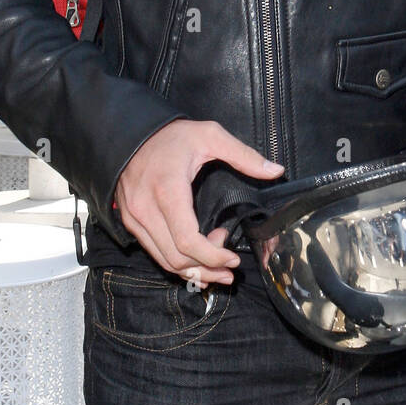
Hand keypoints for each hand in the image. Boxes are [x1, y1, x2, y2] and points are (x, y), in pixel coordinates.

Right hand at [115, 119, 283, 283]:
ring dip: (193, 271)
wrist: (130, 133)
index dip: (213, 257)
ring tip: (218, 270)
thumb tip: (276, 171)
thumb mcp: (210, 135)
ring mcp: (135, 219)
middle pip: (177, 258)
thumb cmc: (171, 135)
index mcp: (167, 190)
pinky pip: (154, 252)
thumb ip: (243, 155)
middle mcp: (146, 210)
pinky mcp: (131, 222)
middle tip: (230, 265)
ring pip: (164, 261)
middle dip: (207, 269)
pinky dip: (176, 262)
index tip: (233, 258)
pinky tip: (195, 262)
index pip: (188, 240)